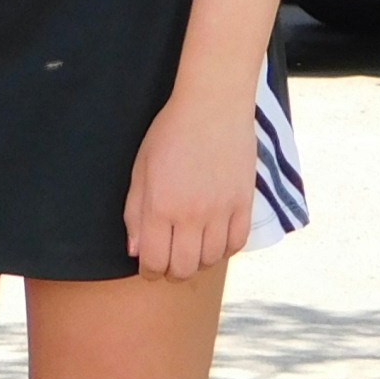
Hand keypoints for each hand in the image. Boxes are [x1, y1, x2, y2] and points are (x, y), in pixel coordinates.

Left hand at [122, 83, 254, 280]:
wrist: (213, 106)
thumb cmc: (170, 133)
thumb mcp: (140, 169)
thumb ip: (135, 213)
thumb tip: (135, 251)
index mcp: (161, 206)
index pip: (155, 261)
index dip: (149, 271)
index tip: (149, 268)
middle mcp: (192, 215)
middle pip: (184, 268)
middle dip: (172, 272)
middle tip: (169, 262)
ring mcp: (222, 211)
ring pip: (211, 260)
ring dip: (198, 262)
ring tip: (191, 249)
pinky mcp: (244, 204)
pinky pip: (236, 244)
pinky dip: (224, 250)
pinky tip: (214, 240)